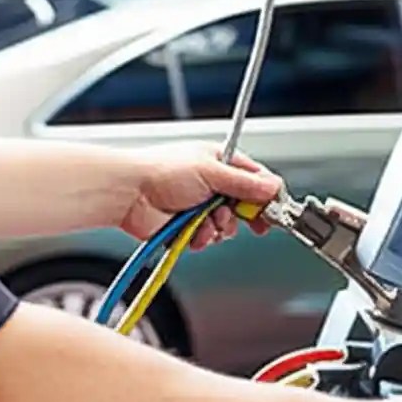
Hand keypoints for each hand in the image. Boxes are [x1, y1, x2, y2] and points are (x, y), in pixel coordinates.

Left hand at [121, 142, 282, 248]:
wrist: (129, 193)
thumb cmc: (160, 171)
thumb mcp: (211, 171)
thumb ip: (245, 184)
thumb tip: (273, 188)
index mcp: (219, 163)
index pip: (255, 179)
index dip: (266, 196)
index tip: (273, 209)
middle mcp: (211, 184)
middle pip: (243, 207)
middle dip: (242, 216)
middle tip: (242, 218)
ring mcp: (199, 207)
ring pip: (226, 227)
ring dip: (218, 228)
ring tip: (206, 220)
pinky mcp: (187, 227)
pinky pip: (207, 239)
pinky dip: (202, 237)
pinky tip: (193, 231)